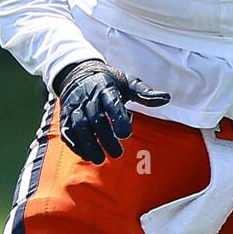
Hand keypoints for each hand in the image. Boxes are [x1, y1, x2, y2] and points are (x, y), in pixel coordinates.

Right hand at [54, 59, 170, 163]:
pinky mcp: (65, 116)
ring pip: (79, 127)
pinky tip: (87, 155)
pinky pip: (68, 131)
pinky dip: (76, 145)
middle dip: (105, 138)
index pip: (111, 103)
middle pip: (95, 119)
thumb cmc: (108, 81)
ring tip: (100, 160)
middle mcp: (88, 97)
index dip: (118, 118)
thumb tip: (166, 98)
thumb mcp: (127, 82)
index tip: (125, 134)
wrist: (78, 73)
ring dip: (88, 144)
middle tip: (118, 154)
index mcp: (106, 88)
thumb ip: (145, 93)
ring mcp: (75, 107)